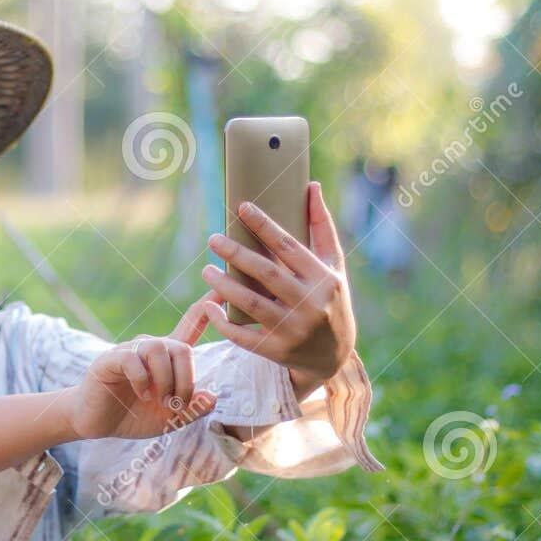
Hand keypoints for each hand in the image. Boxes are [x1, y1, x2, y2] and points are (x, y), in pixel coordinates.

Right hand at [61, 295, 219, 439]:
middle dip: (186, 380)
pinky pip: (133, 359)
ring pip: (159, 350)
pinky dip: (142, 380)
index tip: (221, 290)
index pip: (190, 326)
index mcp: (167, 359)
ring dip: (165, 381)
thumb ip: (192, 409)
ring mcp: (129, 351)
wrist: (97, 423)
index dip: (206, 308)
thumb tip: (212, 397)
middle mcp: (150, 349)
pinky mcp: (111, 359)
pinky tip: (142, 394)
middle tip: (176, 404)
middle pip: (181, 348)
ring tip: (159, 400)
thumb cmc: (134, 416)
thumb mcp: (170, 419)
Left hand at [200, 182, 356, 392]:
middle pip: (266, 273)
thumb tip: (311, 186)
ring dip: (224, 285)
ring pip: (251, 304)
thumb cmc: (330, 299)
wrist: (334, 355)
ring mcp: (293, 329)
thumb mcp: (332, 265)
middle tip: (212, 239)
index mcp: (323, 278)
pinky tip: (209, 305)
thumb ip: (321, 228)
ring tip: (206, 269)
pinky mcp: (278, 351)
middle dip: (236, 253)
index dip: (264, 225)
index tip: (241, 207)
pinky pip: (244, 336)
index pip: (289, 246)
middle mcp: (310, 303)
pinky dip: (223, 322)